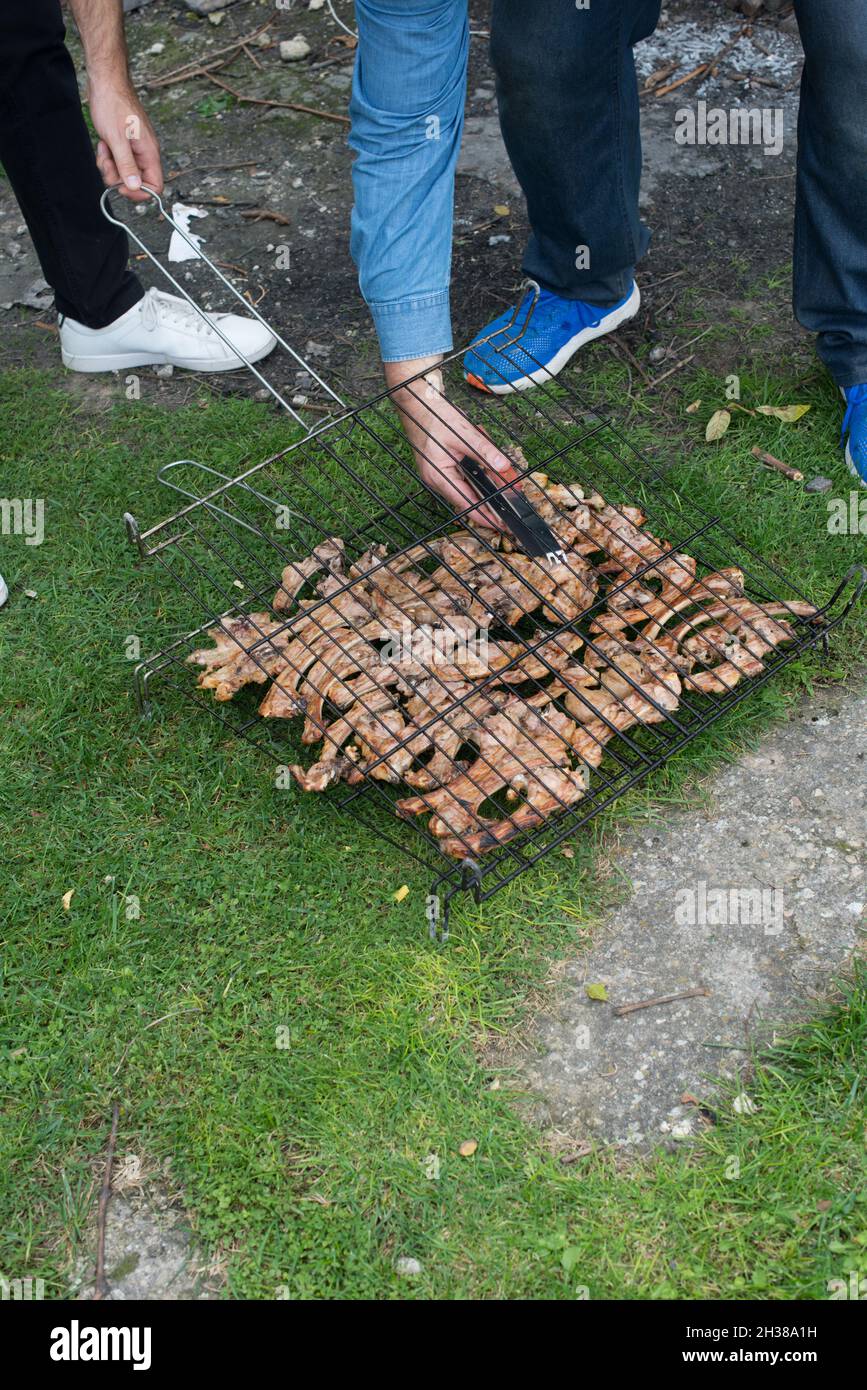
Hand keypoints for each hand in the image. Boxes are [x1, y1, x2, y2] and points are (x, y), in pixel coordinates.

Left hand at [88, 80, 162, 202]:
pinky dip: (108, 158)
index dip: (139, 192)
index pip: (155, 185)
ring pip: (125, 173)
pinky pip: (118, 162)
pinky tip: (104, 144)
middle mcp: (145, 153)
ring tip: (104, 149)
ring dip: (110, 167)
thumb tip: (135, 186)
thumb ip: (127, 165)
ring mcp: (135, 149)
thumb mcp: (117, 139)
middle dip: (118, 178)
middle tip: (107, 162)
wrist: (106, 82)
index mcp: (149, 152)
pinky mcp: (125, 145)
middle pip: (137, 182)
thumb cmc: (113, 104)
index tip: (122, 187)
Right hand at [384, 357, 517, 532]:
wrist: (418, 403)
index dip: (484, 516)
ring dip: (487, 483)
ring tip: (507, 482)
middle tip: (512, 503)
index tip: (500, 524)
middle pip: (469, 497)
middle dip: (491, 499)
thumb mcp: (463, 433)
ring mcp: (440, 473)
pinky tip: (491, 467)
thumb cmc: (435, 417)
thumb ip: (483, 450)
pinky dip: (479, 473)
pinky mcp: (444, 466)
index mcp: (438, 476)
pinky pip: (465, 475)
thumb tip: (502, 465)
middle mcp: (438, 479)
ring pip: (469, 485)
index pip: (465, 503)